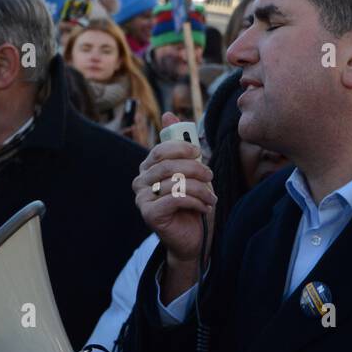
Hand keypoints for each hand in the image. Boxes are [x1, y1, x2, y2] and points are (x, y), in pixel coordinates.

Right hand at [132, 112, 216, 298]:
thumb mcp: (189, 170)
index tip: (198, 153)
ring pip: (175, 182)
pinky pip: (175, 199)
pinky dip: (195, 201)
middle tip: (211, 176)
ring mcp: (142, 198)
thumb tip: (168, 114)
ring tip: (211, 197)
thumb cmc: (191, 202)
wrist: (191, 238)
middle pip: (169, 165)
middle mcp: (140, 180)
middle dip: (195, 169)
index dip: (181, 148)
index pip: (161, 149)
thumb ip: (180, 145)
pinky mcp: (148, 213)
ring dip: (200, 189)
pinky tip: (203, 207)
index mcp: (147, 167)